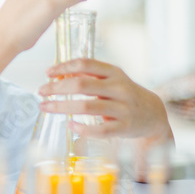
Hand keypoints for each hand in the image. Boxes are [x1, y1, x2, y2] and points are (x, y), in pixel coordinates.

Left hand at [37, 59, 172, 143]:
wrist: (153, 115)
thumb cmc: (124, 95)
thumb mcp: (111, 80)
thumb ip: (88, 76)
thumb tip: (58, 75)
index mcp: (114, 73)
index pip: (85, 64)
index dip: (63, 67)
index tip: (47, 73)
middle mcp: (119, 88)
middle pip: (81, 84)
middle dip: (57, 88)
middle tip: (40, 91)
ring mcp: (123, 108)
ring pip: (87, 107)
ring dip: (62, 106)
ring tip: (45, 107)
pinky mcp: (124, 127)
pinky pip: (100, 130)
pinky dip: (82, 128)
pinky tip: (69, 124)